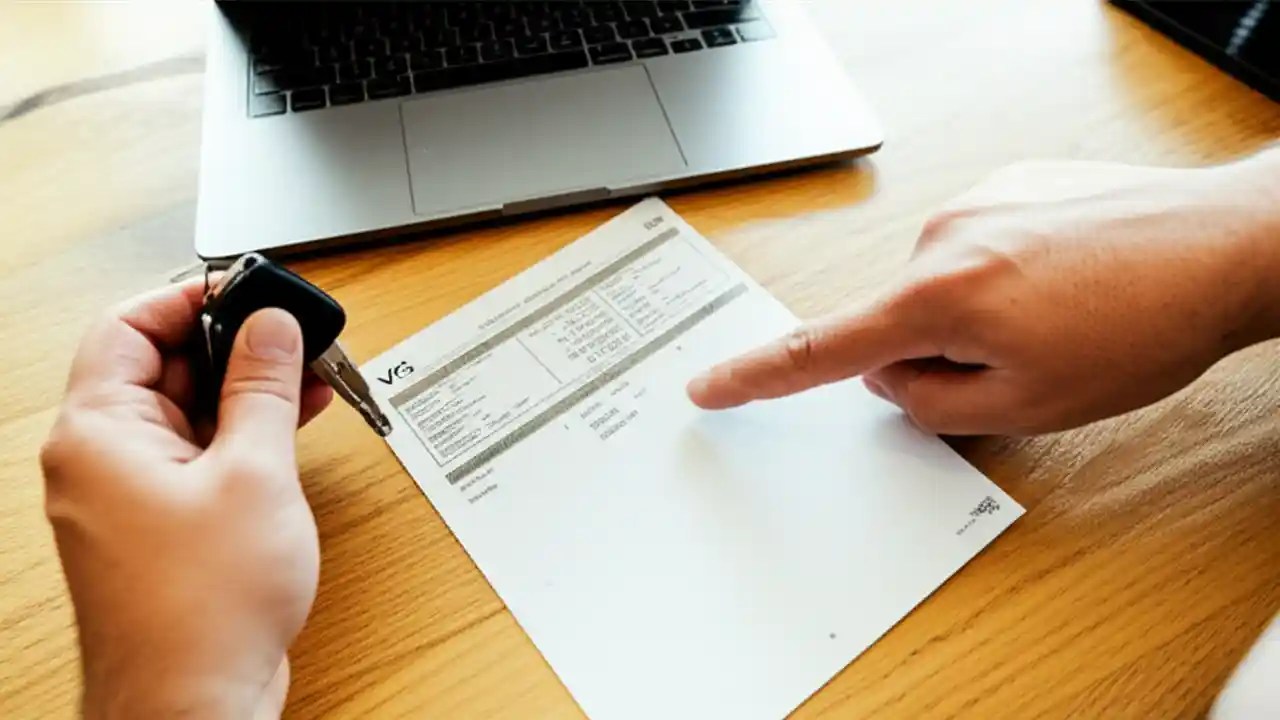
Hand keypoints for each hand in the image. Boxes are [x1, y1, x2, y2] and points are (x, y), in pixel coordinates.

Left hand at [40, 279, 333, 717]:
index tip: (247, 290)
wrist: (195, 705)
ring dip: (245, 392)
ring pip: (185, 413)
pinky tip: (292, 425)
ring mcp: (128, 495)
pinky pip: (196, 455)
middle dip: (232, 346)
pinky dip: (242, 436)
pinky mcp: (160, 525)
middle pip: (160, 367)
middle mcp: (101, 460)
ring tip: (310, 378)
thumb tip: (271, 326)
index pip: (129, 326)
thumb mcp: (255, 473)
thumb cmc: (205, 609)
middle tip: (293, 337)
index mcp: (98, 434)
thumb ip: (263, 388)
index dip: (189, 297)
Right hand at [688, 152, 1279, 434]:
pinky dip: (1005, 279)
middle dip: (939, 357)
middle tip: (1024, 363)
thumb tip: (894, 378)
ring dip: (978, 318)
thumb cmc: (1141, 328)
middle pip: (896, 326)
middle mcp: (941, 239)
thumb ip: (932, 403)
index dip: (756, 376)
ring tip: (1061, 318)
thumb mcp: (1027, 406)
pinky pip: (975, 251)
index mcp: (937, 299)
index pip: (820, 350)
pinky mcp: (1007, 184)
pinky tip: (1067, 282)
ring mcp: (974, 203)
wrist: (1223, 246)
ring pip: (938, 291)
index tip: (709, 387)